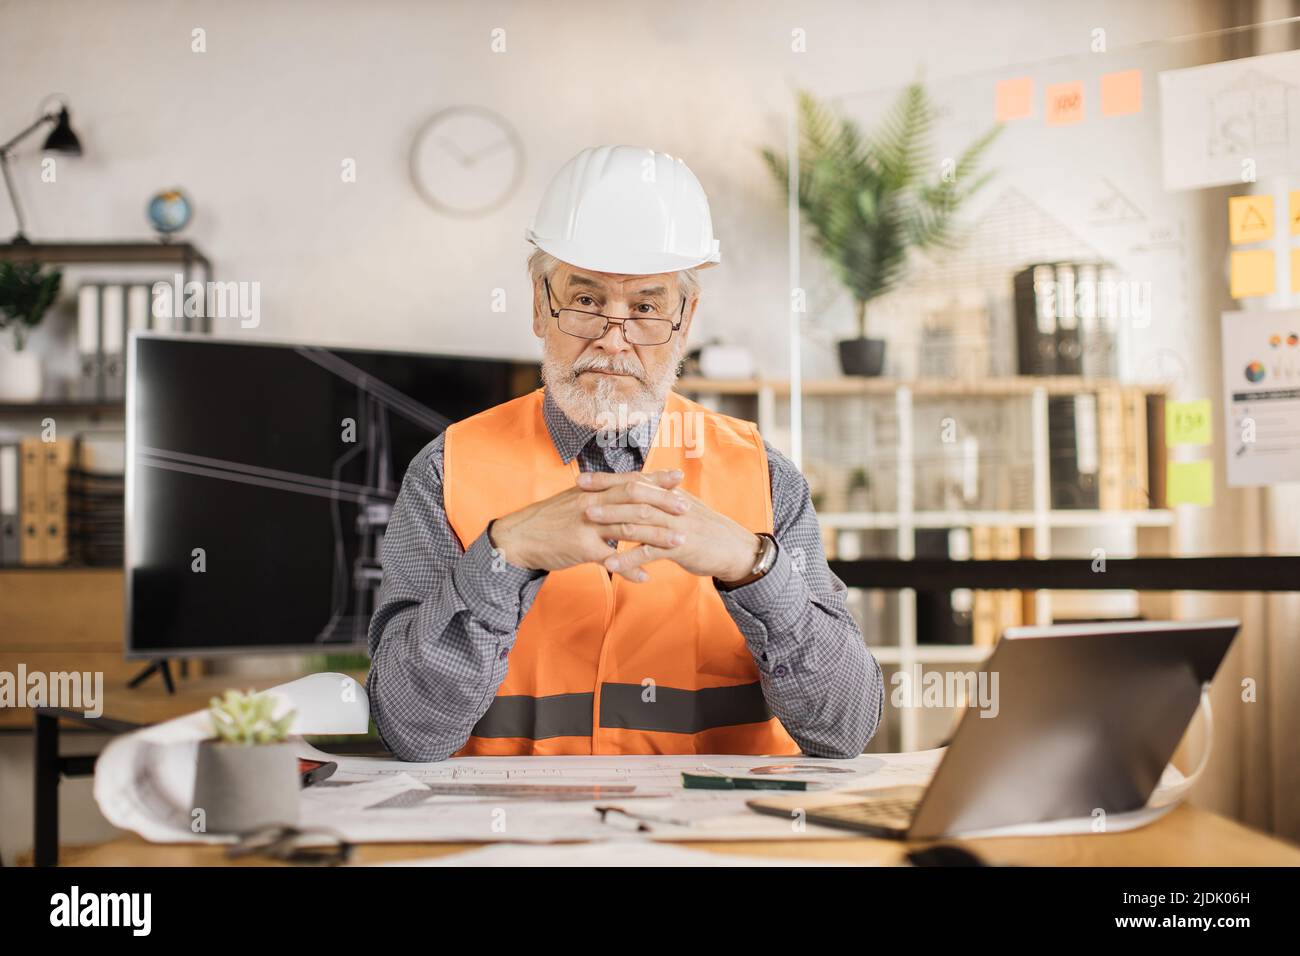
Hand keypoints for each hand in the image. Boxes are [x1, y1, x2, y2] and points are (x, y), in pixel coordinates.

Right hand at [489, 469, 688, 581]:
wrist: (520, 536)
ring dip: (657, 537)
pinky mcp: (580, 548)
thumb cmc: (550, 519)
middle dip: (664, 503)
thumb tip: (624, 493)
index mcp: (594, 490)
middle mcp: (593, 503)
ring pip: (628, 528)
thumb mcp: (576, 500)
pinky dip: (630, 569)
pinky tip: (646, 577)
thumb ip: (601, 497)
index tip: (679, 476)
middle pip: (635, 499)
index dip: (656, 478)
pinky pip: (610, 560)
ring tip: (679, 543)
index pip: (630, 479)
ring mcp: (587, 526)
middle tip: (687, 509)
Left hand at [578, 472, 760, 583]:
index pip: (634, 480)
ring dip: (612, 519)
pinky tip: (610, 564)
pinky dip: (629, 557)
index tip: (582, 479)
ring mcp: (676, 525)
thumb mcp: (681, 509)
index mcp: (669, 493)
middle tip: (578, 495)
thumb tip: (634, 494)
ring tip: (588, 520)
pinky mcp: (680, 547)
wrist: (734, 549)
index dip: (607, 479)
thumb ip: (658, 501)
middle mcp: (671, 504)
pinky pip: (650, 551)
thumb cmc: (704, 530)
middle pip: (634, 494)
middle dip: (604, 493)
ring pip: (640, 518)